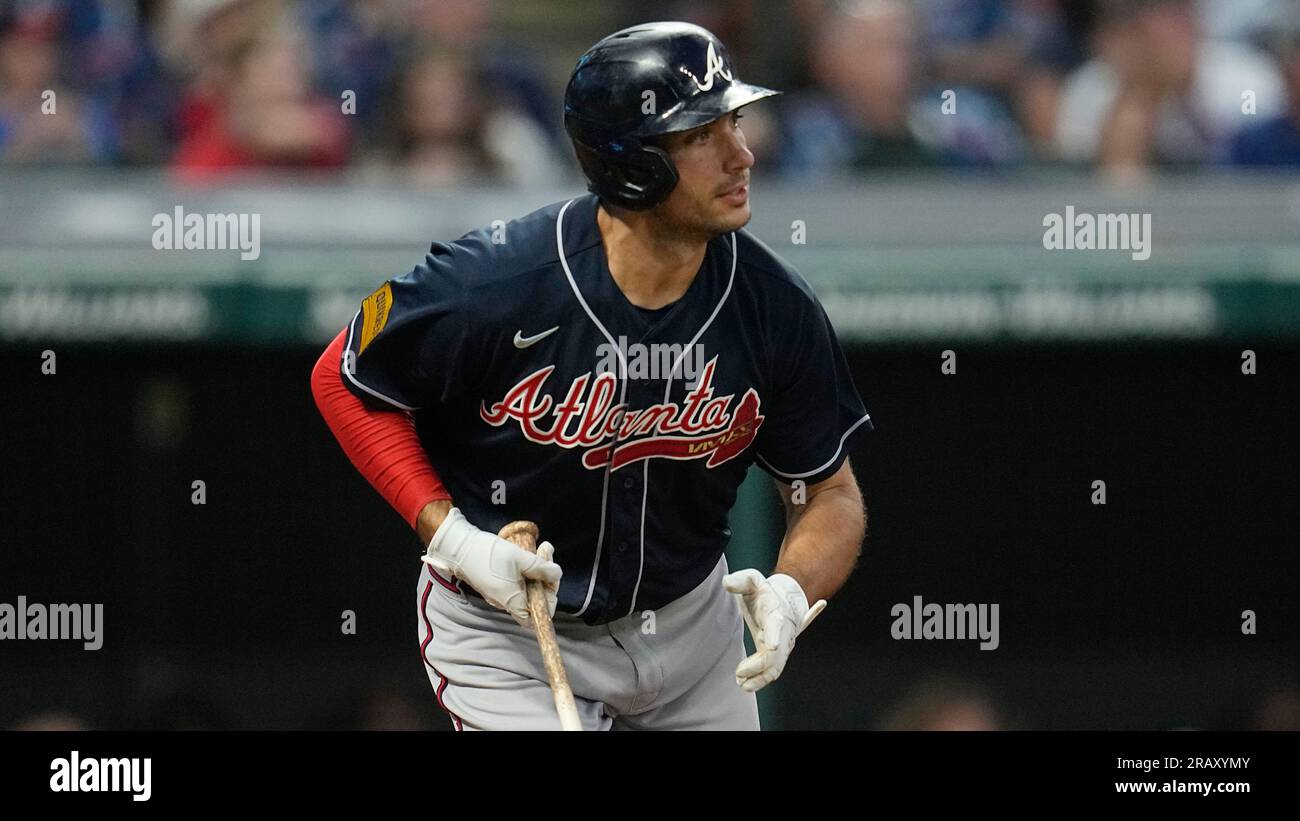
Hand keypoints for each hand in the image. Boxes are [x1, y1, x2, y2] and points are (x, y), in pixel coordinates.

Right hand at [421, 507, 560, 625]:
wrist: (459, 547)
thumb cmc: (489, 555)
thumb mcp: (521, 559)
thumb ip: (542, 568)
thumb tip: (557, 574)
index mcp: (513, 602)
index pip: (539, 615)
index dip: (550, 599)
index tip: (552, 578)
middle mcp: (506, 602)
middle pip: (534, 598)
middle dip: (545, 576)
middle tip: (547, 552)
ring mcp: (500, 593)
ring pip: (526, 587)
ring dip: (537, 570)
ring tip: (541, 548)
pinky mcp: (495, 583)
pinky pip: (516, 581)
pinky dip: (525, 569)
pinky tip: (527, 553)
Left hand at [722, 569, 825, 692]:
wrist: (782, 600)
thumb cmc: (763, 591)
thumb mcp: (751, 579)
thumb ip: (740, 580)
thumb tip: (726, 583)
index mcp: (775, 612)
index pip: (777, 625)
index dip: (775, 635)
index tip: (772, 646)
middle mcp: (782, 632)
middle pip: (776, 654)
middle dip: (759, 666)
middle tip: (739, 673)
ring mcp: (781, 645)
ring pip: (775, 667)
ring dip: (760, 678)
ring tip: (741, 684)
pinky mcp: (775, 654)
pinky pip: (771, 671)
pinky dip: (760, 680)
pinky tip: (745, 684)